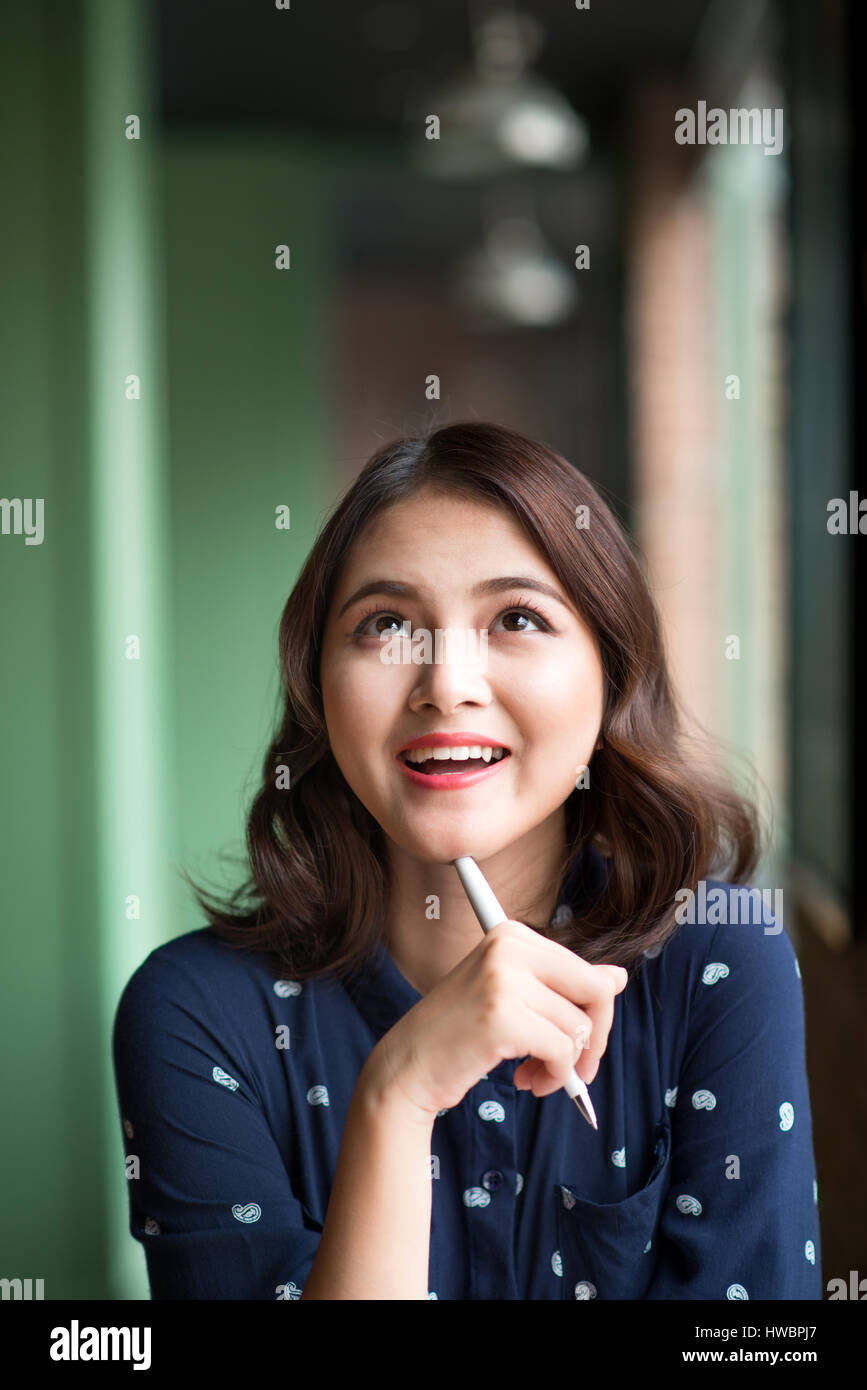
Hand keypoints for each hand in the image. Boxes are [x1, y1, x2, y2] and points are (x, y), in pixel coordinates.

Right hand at [363, 918, 627, 1119]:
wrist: (407, 1066)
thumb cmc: (459, 1034)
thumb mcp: (512, 997)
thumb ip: (561, 985)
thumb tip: (617, 977)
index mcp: (513, 935)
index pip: (586, 971)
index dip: (593, 1015)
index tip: (577, 1043)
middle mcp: (510, 947)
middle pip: (596, 992)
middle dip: (593, 1040)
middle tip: (573, 1070)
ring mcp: (504, 980)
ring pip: (578, 1028)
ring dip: (565, 1067)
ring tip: (534, 1077)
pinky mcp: (502, 1017)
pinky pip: (561, 1051)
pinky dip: (553, 1077)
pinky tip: (526, 1082)